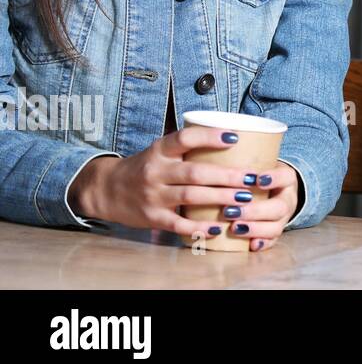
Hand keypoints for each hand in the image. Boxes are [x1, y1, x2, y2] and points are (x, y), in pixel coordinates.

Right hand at [68, 127, 281, 243]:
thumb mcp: (161, 151)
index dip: (210, 136)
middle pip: (195, 172)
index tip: (235, 137)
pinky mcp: (152, 218)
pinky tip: (217, 227)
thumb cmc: (146, 167)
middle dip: (227, 176)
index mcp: (160, 150)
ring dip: (220, 198)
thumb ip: (188, 146)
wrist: (106, 189)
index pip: (185, 138)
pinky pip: (177, 224)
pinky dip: (198, 227)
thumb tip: (233, 139)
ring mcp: (153, 196)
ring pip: (191, 196)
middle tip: (252, 177)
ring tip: (245, 199)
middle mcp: (155, 171)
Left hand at [223, 162, 300, 252]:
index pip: (285, 176)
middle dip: (254, 211)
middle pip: (279, 207)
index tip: (256, 179)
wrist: (277, 189)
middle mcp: (288, 198)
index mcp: (286, 178)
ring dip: (255, 228)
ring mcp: (284, 218)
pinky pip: (273, 241)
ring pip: (276, 227)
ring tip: (233, 228)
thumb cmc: (260, 174)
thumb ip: (245, 160)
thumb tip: (212, 149)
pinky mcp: (276, 232)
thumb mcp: (260, 162)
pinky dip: (262, 244)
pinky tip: (250, 245)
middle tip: (230, 211)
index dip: (273, 179)